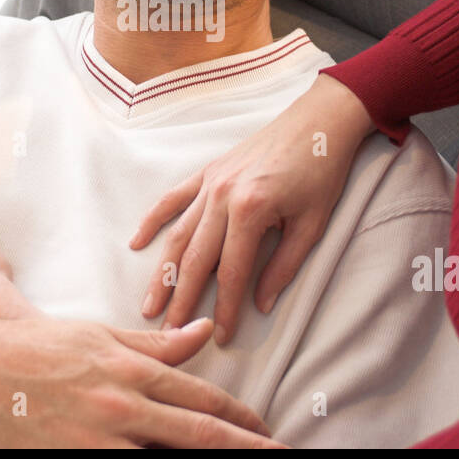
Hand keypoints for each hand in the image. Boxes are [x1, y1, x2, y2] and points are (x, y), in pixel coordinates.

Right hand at [0, 313, 284, 447]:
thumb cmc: (39, 348)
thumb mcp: (100, 335)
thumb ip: (157, 343)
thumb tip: (204, 332)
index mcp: (130, 369)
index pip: (201, 398)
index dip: (242, 418)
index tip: (266, 431)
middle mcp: (120, 406)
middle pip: (198, 436)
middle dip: (245, 450)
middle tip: (281, 456)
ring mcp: (94, 441)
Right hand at [129, 73, 374, 343]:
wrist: (318, 120)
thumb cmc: (321, 171)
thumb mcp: (312, 224)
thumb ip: (284, 266)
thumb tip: (261, 304)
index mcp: (251, 210)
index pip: (232, 273)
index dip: (226, 309)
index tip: (220, 337)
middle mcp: (222, 196)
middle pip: (196, 259)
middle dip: (181, 299)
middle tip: (168, 331)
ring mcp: (210, 182)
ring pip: (179, 234)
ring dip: (162, 271)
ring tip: (148, 303)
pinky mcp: (207, 170)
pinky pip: (173, 198)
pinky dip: (153, 220)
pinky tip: (137, 243)